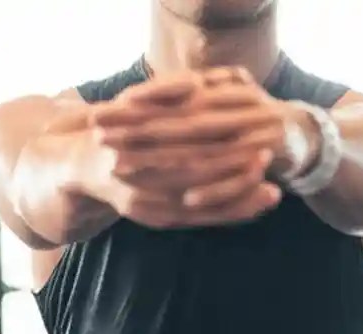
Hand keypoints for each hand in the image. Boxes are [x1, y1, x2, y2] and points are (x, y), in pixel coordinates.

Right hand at [71, 70, 283, 227]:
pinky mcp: (158, 220)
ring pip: (203, 207)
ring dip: (240, 199)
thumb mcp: (136, 101)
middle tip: (269, 158)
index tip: (255, 139)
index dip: (225, 146)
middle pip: (197, 180)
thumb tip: (196, 83)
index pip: (190, 150)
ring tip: (273, 192)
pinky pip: (202, 221)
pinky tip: (257, 207)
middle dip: (237, 173)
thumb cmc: (121, 127)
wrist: (88, 167)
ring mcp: (148, 207)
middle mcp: (139, 183)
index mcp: (136, 152)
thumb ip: (166, 91)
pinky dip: (231, 214)